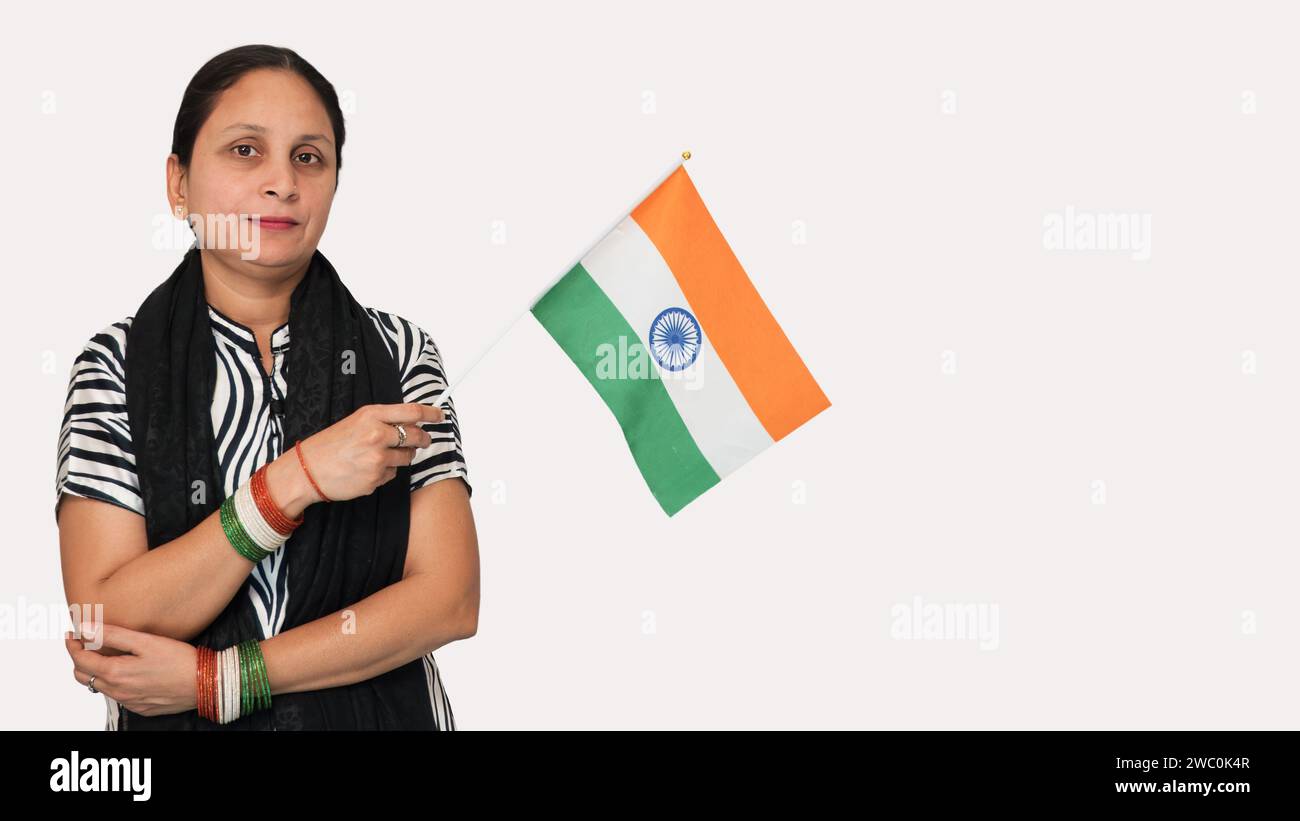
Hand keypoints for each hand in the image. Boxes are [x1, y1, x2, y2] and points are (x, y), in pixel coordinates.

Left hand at [65, 623, 196, 717]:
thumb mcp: (145, 641)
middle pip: (83, 676)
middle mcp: (118, 691)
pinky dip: (113, 681)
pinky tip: (127, 670)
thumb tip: (85, 629)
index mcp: (116, 673)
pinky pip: (117, 695)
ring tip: (104, 654)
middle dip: (79, 658)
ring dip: (95, 670)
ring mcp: (128, 701)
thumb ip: (112, 635)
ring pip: (99, 687)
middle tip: (85, 642)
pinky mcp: (140, 707)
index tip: (72, 633)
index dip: (72, 645)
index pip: (80, 660)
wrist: (206, 683)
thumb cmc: (180, 660)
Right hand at [283, 403, 443, 504]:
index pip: (412, 412)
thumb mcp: (355, 422)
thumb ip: (383, 421)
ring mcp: (376, 458)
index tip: (440, 415)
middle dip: (423, 439)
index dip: (431, 413)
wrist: (306, 469)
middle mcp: (376, 435)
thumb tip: (413, 422)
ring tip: (378, 456)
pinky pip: (392, 475)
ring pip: (407, 457)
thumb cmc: (329, 445)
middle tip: (423, 441)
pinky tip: (366, 470)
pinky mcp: (375, 478)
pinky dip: (385, 472)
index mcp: (371, 416)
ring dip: (401, 457)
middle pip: (416, 436)